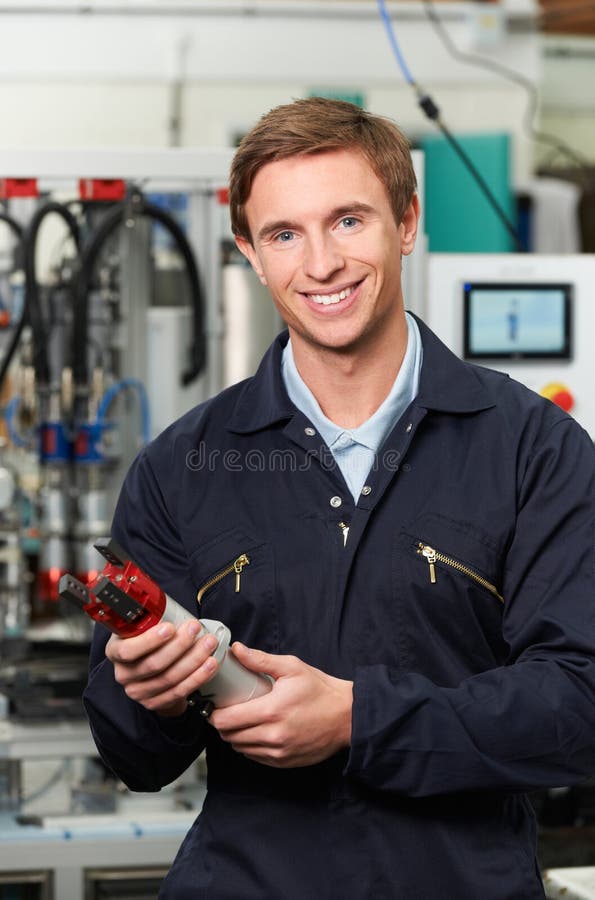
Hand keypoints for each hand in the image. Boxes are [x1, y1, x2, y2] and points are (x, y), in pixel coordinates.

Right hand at [105, 619, 219, 716]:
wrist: (150, 670)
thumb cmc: (148, 641)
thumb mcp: (140, 627)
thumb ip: (150, 618)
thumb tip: (171, 605)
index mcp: (115, 651)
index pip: (127, 650)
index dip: (150, 640)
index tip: (170, 627)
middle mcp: (124, 674)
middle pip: (153, 664)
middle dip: (179, 645)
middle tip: (196, 629)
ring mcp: (138, 691)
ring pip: (169, 678)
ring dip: (193, 659)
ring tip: (209, 643)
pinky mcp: (154, 703)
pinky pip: (179, 691)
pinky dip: (198, 677)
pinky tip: (210, 664)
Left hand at [210, 643, 352, 767]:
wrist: (347, 716)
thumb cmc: (320, 689)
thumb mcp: (292, 667)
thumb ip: (260, 660)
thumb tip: (236, 650)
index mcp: (271, 711)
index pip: (226, 720)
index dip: (214, 713)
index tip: (215, 705)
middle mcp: (272, 736)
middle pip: (229, 737)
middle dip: (223, 724)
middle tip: (227, 711)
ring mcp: (278, 752)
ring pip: (240, 749)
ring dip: (236, 736)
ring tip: (242, 720)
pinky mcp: (284, 762)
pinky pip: (255, 757)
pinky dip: (250, 746)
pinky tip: (256, 732)